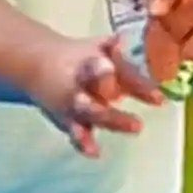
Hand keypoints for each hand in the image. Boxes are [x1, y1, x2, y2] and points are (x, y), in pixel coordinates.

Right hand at [27, 36, 164, 157]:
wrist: (38, 65)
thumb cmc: (79, 58)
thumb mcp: (97, 48)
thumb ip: (117, 49)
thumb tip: (135, 40)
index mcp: (89, 62)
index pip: (111, 68)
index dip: (129, 76)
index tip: (155, 94)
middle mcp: (81, 83)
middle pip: (100, 90)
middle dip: (118, 97)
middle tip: (140, 112)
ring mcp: (73, 103)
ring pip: (91, 113)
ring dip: (113, 120)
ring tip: (136, 127)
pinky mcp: (67, 120)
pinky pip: (75, 132)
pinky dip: (83, 142)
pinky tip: (95, 152)